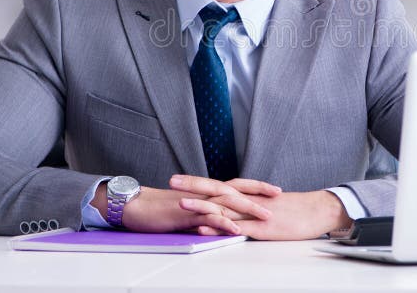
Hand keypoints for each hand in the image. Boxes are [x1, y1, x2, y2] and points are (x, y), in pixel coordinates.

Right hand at [90, 180, 272, 234]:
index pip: (236, 185)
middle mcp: (205, 194)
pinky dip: (224, 224)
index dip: (256, 186)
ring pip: (227, 202)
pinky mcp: (188, 215)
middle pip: (237, 190)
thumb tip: (222, 220)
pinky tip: (238, 230)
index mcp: (207, 192)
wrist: (137, 206)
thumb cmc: (161, 209)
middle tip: (279, 196)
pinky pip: (209, 218)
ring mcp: (197, 203)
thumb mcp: (190, 210)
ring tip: (266, 216)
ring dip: (248, 209)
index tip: (274, 189)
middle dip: (259, 193)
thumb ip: (207, 213)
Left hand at [174, 179, 352, 239]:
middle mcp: (249, 201)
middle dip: (193, 185)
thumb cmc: (298, 210)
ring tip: (181, 203)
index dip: (199, 182)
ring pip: (224, 208)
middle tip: (172, 180)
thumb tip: (238, 213)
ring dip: (201, 205)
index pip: (219, 185)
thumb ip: (252, 209)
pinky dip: (220, 227)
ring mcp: (255, 213)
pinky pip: (238, 227)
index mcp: (249, 196)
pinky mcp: (263, 227)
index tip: (180, 179)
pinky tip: (206, 227)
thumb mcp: (270, 206)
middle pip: (217, 190)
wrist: (319, 209)